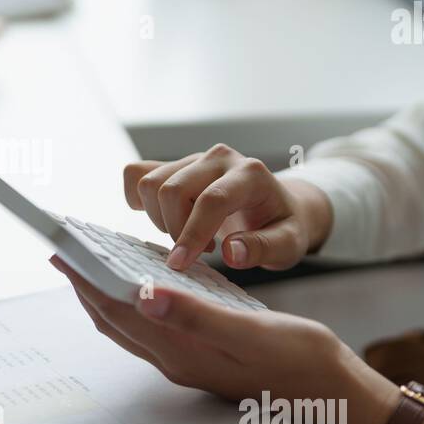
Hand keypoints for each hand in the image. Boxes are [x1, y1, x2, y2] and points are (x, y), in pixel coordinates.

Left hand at [51, 256, 405, 423]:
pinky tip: (143, 286)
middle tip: (64, 255)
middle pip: (115, 319)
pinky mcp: (201, 357)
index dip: (86, 281)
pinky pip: (153, 327)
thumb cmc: (298, 360)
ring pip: (131, 325)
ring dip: (106, 296)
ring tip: (92, 267)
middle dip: (85, 287)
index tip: (62, 253)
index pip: (118, 311)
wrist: (331, 391)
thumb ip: (196, 316)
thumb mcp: (248, 332)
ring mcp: (187, 361)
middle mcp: (176, 359)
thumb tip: (144, 296)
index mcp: (181, 352)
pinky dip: (136, 303)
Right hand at [123, 145, 332, 271]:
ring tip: (188, 236)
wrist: (276, 207)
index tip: (180, 265)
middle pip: (172, 190)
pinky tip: (162, 220)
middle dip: (175, 230)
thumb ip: (263, 249)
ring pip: (149, 183)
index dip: (192, 234)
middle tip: (200, 253)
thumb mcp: (288, 245)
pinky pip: (136, 174)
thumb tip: (232, 253)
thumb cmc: (281, 227)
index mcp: (250, 173)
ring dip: (158, 219)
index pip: (211, 200)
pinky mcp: (174, 165)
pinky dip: (138, 201)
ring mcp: (193, 159)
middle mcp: (219, 158)